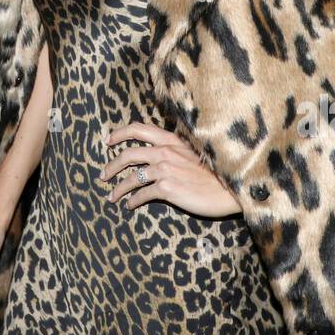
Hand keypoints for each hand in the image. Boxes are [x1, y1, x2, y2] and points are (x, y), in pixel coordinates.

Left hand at [101, 122, 241, 217]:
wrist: (231, 187)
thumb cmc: (216, 172)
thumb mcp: (193, 152)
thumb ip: (175, 150)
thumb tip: (158, 155)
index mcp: (171, 140)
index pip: (138, 129)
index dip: (119, 133)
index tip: (107, 140)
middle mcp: (165, 151)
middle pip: (128, 154)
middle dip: (111, 165)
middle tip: (103, 175)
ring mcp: (165, 169)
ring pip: (131, 177)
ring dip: (118, 188)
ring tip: (112, 196)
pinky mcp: (167, 188)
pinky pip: (142, 195)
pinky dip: (133, 201)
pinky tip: (130, 206)